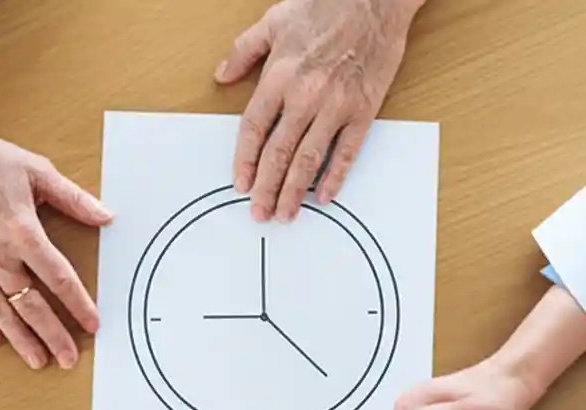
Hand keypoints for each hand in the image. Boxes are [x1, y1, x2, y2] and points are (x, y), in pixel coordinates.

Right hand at [0, 34, 111, 369]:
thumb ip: (73, 198)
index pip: (59, 279)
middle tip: (69, 359)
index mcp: (23, 233)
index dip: (78, 305)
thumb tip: (106, 216)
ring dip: (22, 339)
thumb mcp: (36, 170)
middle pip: (32, 306)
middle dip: (53, 336)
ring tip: (38, 361)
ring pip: (1, 312)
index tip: (92, 325)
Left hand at [215, 0, 424, 221]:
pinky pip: (346, 152)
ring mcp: (336, 105)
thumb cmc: (326, 5)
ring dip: (294, 191)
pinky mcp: (363, 110)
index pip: (254, 129)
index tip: (240, 183)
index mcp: (280, 76)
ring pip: (309, 159)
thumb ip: (243, 51)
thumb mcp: (274, 21)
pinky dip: (334, 177)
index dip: (245, 160)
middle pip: (278, 153)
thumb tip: (222, 75)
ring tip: (285, 214)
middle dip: (266, 188)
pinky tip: (323, 195)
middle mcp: (305, 95)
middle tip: (259, 213)